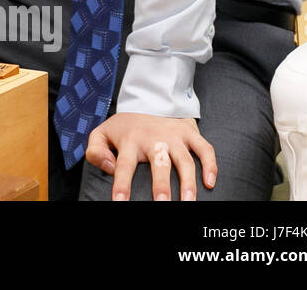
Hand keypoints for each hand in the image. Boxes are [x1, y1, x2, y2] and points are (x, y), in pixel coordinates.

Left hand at [85, 112, 216, 200]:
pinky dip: (211, 165)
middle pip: (159, 164)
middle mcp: (154, 139)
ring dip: (188, 182)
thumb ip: (96, 151)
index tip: (119, 202)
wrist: (149, 101)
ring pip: (184, 160)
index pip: (124, 166)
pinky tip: (210, 183)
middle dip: (161, 185)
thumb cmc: (125, 128)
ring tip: (189, 201)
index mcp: (130, 141)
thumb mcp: (102, 133)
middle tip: (162, 204)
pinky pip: (204, 149)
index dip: (121, 185)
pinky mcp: (190, 133)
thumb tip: (109, 168)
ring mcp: (174, 136)